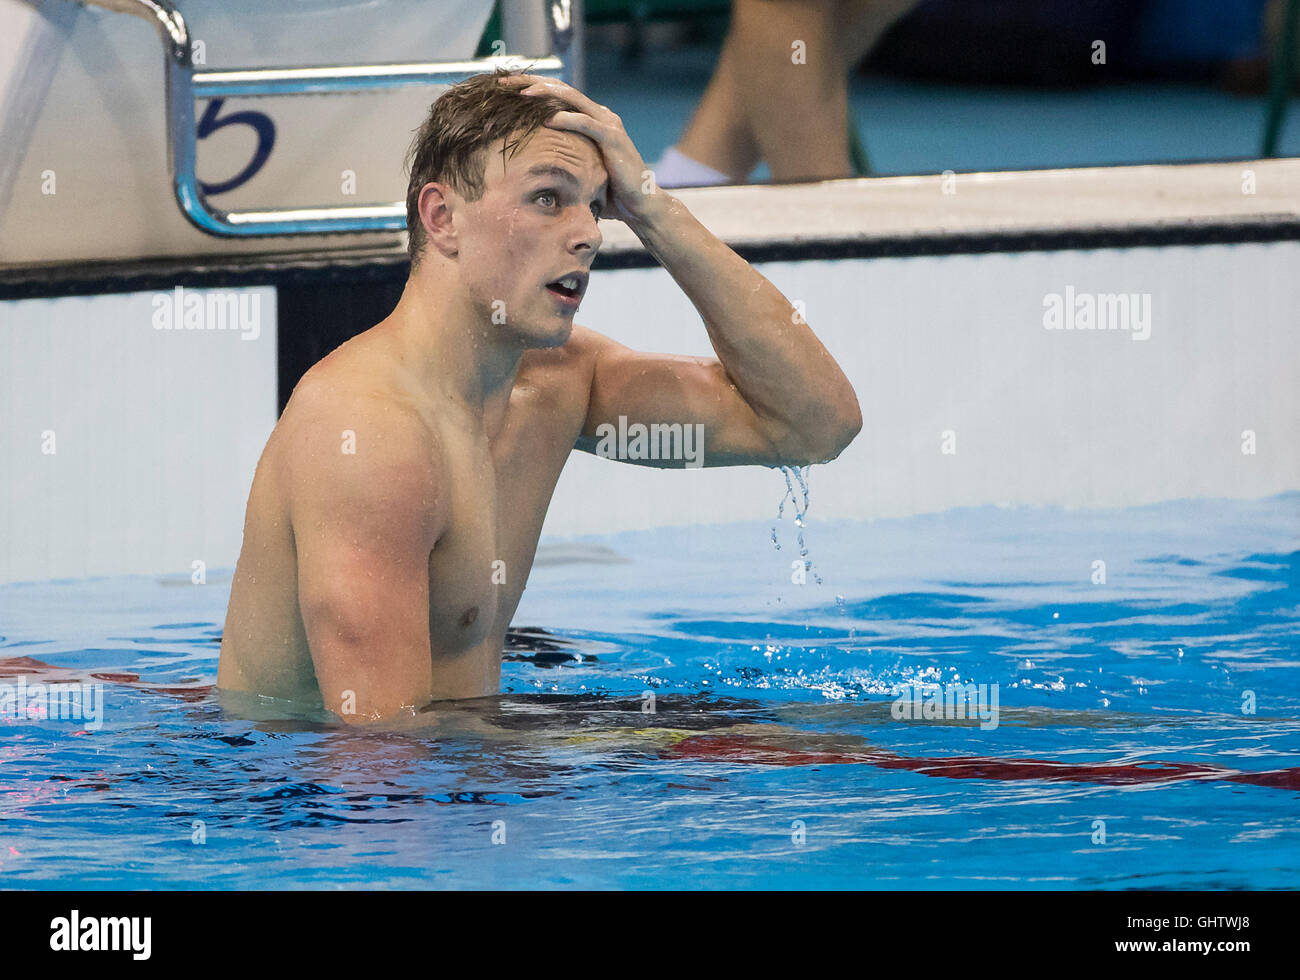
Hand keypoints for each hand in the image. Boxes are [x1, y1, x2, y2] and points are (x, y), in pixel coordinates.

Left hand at [497, 74, 662, 225]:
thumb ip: (563, 161)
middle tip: (505, 81)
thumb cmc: (609, 193)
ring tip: (521, 93)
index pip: (558, 96)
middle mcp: (600, 115)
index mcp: (591, 119)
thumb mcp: (581, 171)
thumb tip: (532, 171)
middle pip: (561, 89)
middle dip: (532, 82)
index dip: (532, 87)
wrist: (639, 205)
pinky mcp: (613, 138)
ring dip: (545, 93)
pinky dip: (566, 118)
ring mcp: (608, 124)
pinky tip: (546, 118)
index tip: (505, 88)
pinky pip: (586, 122)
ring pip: (572, 98)